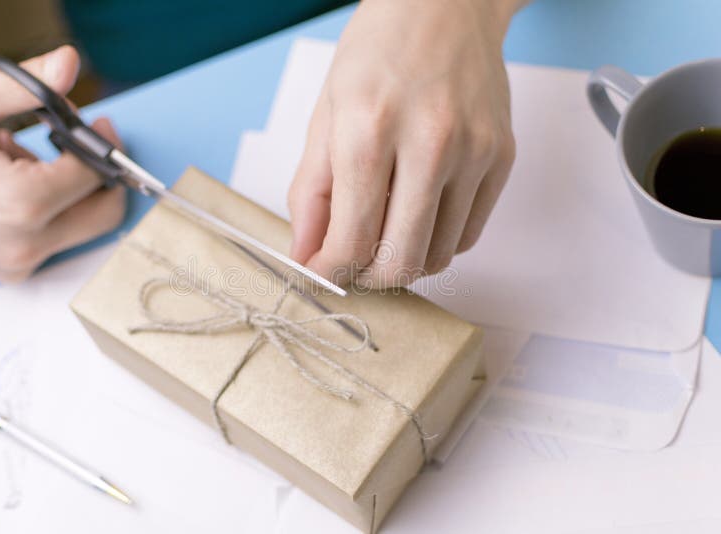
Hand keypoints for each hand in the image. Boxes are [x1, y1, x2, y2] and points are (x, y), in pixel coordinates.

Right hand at [0, 46, 125, 282]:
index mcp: (22, 203)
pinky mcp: (12, 271)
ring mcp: (19, 263)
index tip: (98, 123)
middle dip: (103, 175)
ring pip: (82, 228)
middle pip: (104, 213)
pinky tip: (15, 184)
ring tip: (26, 160)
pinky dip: (51, 211)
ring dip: (73, 193)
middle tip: (84, 143)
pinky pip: (55, 240)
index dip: (102, 143)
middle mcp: (27, 243)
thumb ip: (28, 86)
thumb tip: (69, 63)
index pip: (95, 174)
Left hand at [288, 0, 522, 288]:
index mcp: (369, 130)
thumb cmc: (378, 51)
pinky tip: (418, 217)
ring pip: (438, 256)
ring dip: (404, 263)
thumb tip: (305, 254)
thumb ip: (311, 192)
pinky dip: (438, 242)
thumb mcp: (326, 114)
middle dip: (368, 279)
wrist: (445, 4)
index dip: (331, 273)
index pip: (352, 240)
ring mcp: (474, 151)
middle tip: (352, 267)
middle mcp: (430, 143)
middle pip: (400, 260)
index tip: (323, 274)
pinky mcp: (502, 157)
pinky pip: (468, 234)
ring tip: (385, 237)